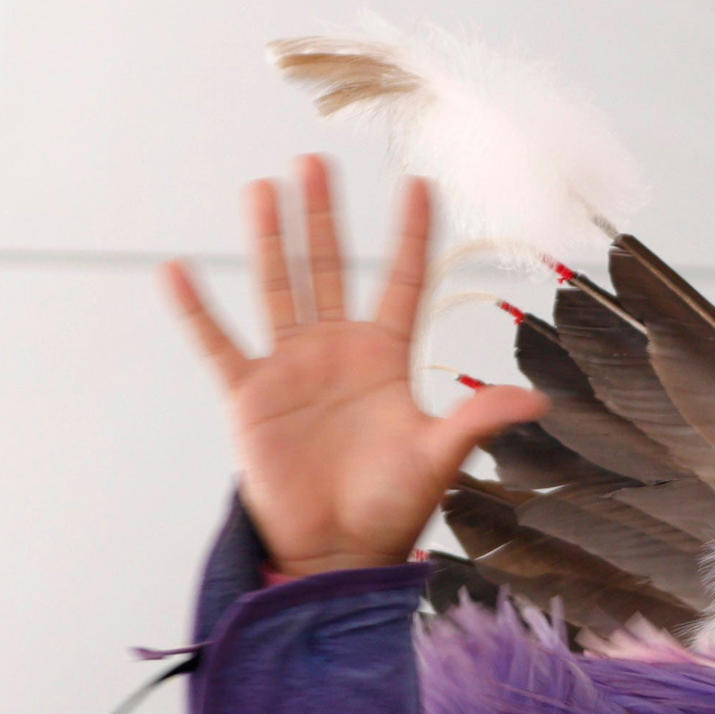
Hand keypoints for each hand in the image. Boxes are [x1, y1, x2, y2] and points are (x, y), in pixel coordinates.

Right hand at [162, 160, 543, 576]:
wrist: (337, 551)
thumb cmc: (391, 507)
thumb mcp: (437, 458)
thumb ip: (478, 420)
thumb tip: (538, 401)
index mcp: (386, 358)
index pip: (403, 281)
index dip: (411, 235)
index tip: (418, 183)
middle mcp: (337, 351)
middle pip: (331, 268)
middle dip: (324, 215)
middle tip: (315, 161)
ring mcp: (290, 368)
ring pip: (279, 288)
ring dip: (270, 239)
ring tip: (263, 188)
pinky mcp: (250, 395)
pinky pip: (218, 344)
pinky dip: (196, 310)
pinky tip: (176, 271)